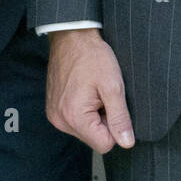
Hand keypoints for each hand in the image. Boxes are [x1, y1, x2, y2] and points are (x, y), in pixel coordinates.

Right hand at [46, 28, 134, 153]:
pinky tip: (85, 90)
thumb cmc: (93, 57)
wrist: (71, 37)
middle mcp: (60, 121)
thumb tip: (127, 143)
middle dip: (103, 119)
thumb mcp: (113, 85)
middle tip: (102, 94)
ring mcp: (54, 116)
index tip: (111, 103)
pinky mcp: (53, 109)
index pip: (104, 144)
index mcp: (74, 117)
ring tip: (93, 90)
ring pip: (85, 130)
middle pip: (94, 137)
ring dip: (94, 114)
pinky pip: (75, 121)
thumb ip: (120, 117)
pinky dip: (84, 109)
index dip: (115, 125)